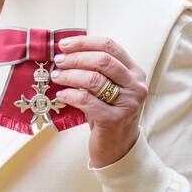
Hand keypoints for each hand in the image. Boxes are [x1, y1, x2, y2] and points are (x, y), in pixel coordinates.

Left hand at [50, 35, 147, 167]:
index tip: (64, 44)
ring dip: (69, 75)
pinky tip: (61, 95)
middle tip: (58, 61)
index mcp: (135, 73)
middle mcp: (135, 86)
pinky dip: (69, 95)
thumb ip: (97, 72)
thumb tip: (67, 54)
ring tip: (56, 76)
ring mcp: (127, 103)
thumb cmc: (109, 115)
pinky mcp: (113, 119)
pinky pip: (86, 100)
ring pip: (93, 79)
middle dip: (75, 58)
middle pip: (102, 60)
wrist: (118, 148)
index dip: (85, 43)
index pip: (110, 47)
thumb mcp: (109, 90)